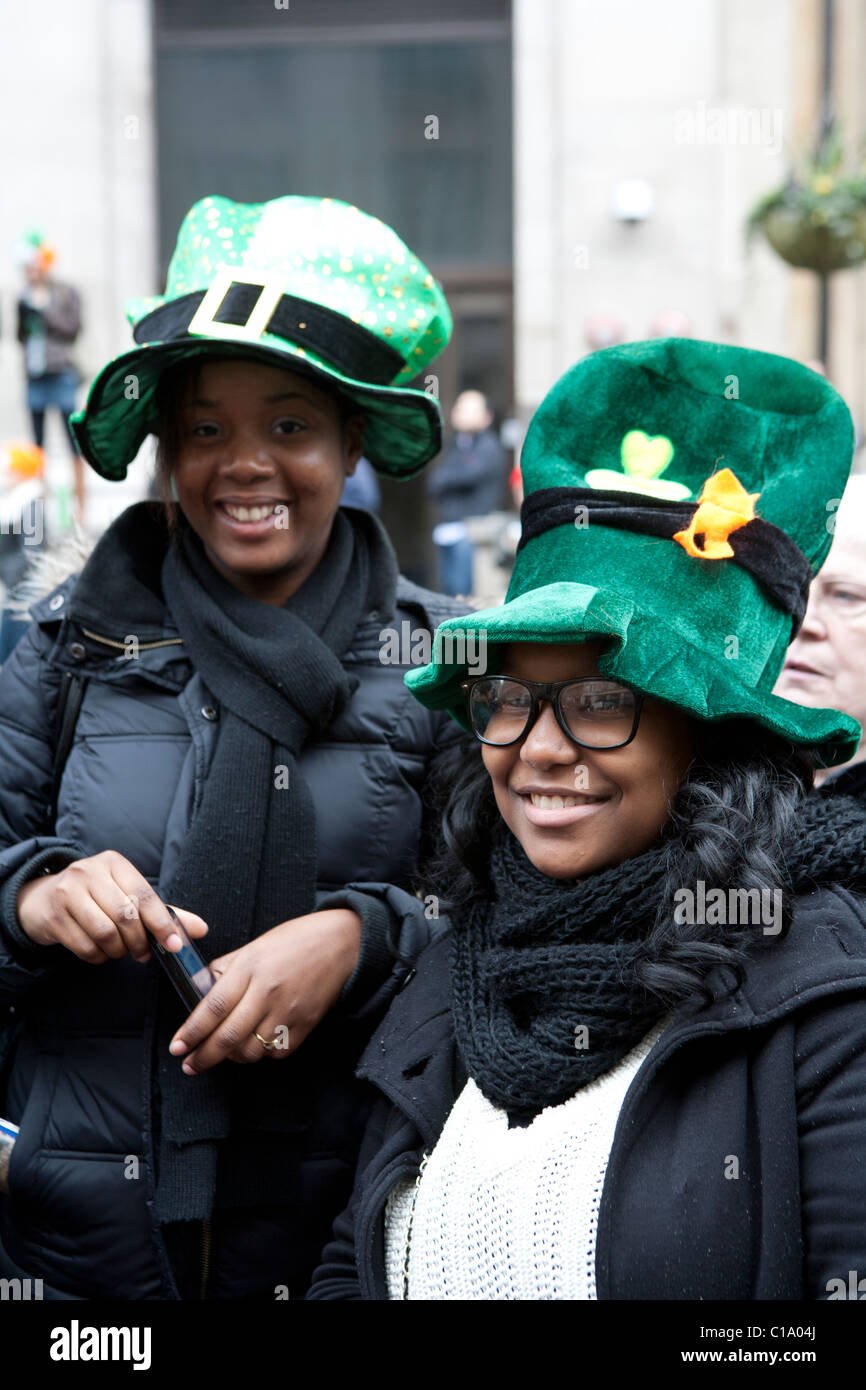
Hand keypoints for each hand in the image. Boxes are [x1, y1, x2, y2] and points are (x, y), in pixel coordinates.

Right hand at [16, 850, 207, 963]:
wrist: (44, 899)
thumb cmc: (96, 898)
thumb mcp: (128, 896)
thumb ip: (163, 912)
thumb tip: (201, 929)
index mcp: (114, 863)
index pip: (144, 895)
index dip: (161, 923)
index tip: (173, 945)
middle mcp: (89, 872)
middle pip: (125, 916)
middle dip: (139, 942)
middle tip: (143, 954)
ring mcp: (68, 892)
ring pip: (105, 933)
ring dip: (118, 951)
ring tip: (120, 951)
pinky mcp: (53, 915)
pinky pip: (86, 947)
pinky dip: (99, 957)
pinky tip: (100, 952)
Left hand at [168, 908, 361, 1074]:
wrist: (341, 943)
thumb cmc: (294, 941)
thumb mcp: (253, 947)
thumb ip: (225, 971)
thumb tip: (199, 993)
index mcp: (251, 968)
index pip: (213, 1008)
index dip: (192, 1032)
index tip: (177, 1047)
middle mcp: (268, 992)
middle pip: (228, 1037)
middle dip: (204, 1057)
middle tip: (190, 1065)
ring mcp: (289, 1012)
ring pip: (251, 1051)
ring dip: (233, 1057)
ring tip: (225, 1050)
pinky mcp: (306, 1026)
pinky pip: (276, 1053)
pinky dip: (261, 1054)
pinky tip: (256, 1043)